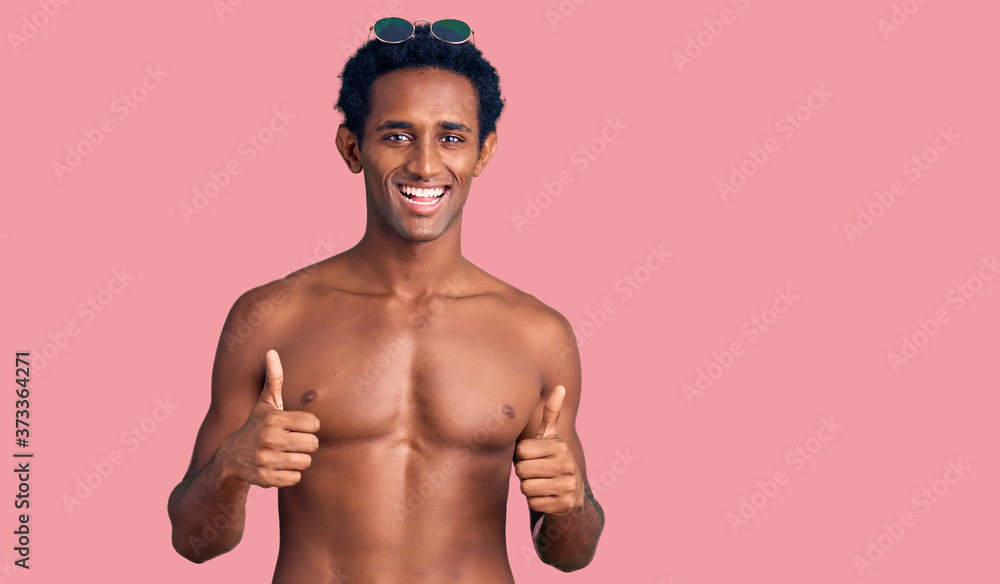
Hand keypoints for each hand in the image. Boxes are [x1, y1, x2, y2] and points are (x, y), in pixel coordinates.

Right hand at [223, 349, 319, 487]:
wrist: (230, 457)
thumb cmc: (257, 425)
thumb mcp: (265, 403)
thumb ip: (274, 379)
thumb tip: (271, 351)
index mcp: (274, 419)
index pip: (314, 424)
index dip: (309, 426)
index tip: (297, 427)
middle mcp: (269, 439)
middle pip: (312, 445)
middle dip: (306, 444)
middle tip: (292, 442)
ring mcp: (266, 459)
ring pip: (305, 462)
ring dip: (298, 460)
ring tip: (285, 454)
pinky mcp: (265, 479)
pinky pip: (295, 478)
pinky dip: (290, 475)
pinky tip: (278, 466)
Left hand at [514, 385, 584, 515]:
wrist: (571, 493)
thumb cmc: (552, 459)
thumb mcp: (551, 436)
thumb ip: (551, 413)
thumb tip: (560, 386)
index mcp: (559, 446)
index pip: (521, 451)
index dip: (522, 455)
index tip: (534, 456)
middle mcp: (567, 465)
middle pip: (522, 471)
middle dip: (524, 473)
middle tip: (536, 471)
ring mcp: (567, 487)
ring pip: (526, 488)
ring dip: (529, 487)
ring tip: (541, 482)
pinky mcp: (564, 506)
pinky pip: (533, 503)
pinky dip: (536, 501)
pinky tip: (546, 496)